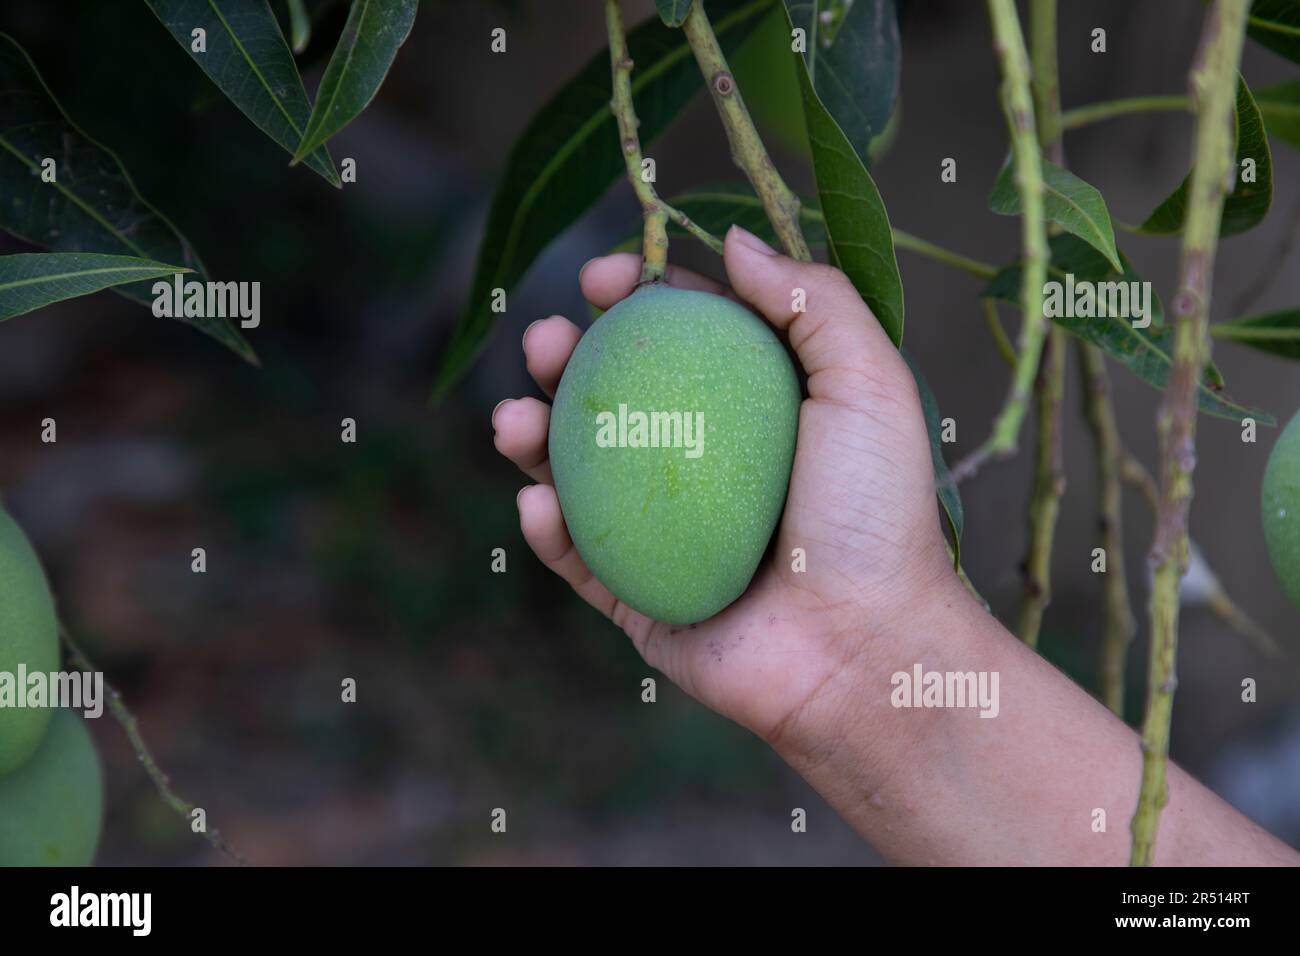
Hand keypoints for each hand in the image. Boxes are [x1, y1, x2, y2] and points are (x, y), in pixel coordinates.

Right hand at [493, 226, 959, 757]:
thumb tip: (731, 237)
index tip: (604, 276)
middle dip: (566, 360)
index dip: (637, 298)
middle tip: (546, 341)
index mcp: (759, 411)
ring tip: (514, 418)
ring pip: (577, 474)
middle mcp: (707, 466)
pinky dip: (547, 528)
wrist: (865, 650)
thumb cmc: (874, 515)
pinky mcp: (640, 599)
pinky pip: (578, 558)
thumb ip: (809, 301)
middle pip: (617, 398)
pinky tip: (536, 500)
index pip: (684, 337)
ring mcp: (667, 534)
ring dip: (533, 438)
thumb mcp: (867, 383)